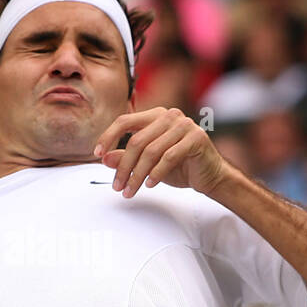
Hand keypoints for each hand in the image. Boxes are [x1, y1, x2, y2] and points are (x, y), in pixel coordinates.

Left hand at [92, 107, 230, 198]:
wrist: (209, 175)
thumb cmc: (178, 166)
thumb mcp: (146, 163)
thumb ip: (126, 157)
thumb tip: (104, 158)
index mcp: (155, 115)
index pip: (125, 120)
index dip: (108, 136)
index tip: (96, 154)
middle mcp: (169, 115)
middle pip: (136, 140)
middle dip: (124, 166)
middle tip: (117, 186)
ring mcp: (184, 125)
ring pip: (151, 151)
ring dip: (137, 175)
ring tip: (130, 191)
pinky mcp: (196, 138)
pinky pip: (168, 157)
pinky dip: (156, 173)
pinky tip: (149, 185)